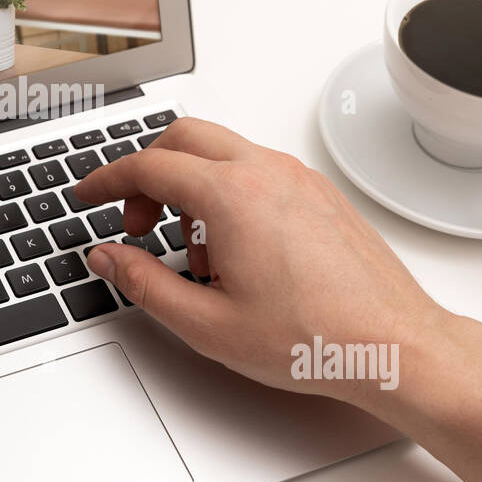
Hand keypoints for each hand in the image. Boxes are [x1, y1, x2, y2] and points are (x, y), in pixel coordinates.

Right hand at [74, 117, 444, 406]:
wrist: (392, 344)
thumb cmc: (315, 337)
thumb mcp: (207, 324)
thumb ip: (145, 284)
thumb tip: (110, 258)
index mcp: (232, 196)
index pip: (148, 166)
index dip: (107, 180)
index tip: (89, 194)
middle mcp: (266, 173)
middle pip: (183, 138)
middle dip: (147, 172)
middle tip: (135, 221)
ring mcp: (298, 178)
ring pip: (222, 152)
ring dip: (190, 184)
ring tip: (192, 253)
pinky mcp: (319, 193)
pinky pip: (257, 170)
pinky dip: (228, 192)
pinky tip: (233, 250)